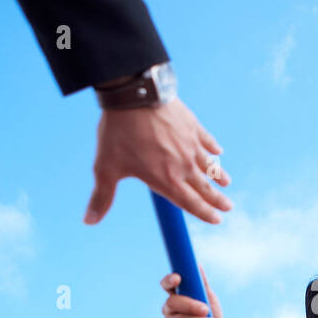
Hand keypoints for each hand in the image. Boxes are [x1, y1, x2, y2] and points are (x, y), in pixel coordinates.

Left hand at [84, 98, 232, 224]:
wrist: (134, 96)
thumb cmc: (119, 134)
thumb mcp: (106, 167)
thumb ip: (102, 196)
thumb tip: (89, 221)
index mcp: (166, 180)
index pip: (191, 203)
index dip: (205, 214)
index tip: (217, 220)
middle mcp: (183, 166)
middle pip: (206, 188)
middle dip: (218, 200)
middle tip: (228, 207)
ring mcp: (191, 145)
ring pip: (211, 166)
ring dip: (219, 176)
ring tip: (227, 182)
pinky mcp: (193, 126)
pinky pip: (208, 140)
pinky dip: (213, 147)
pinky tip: (218, 151)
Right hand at [161, 264, 233, 317]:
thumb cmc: (209, 314)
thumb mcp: (208, 298)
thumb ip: (202, 284)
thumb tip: (197, 266)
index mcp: (175, 296)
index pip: (166, 285)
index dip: (169, 280)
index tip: (178, 278)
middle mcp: (168, 311)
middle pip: (173, 304)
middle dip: (191, 306)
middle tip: (207, 311)